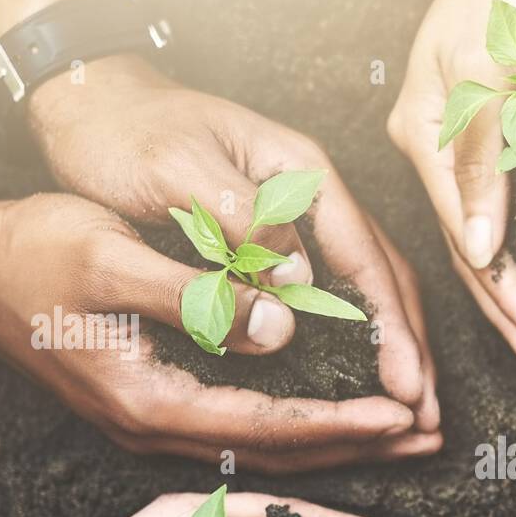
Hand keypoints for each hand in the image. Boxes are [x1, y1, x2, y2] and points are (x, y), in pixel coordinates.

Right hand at [0, 191, 435, 469]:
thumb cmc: (32, 255)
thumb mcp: (109, 260)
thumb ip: (194, 297)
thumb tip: (280, 326)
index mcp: (154, 402)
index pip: (274, 426)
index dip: (345, 423)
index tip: (406, 414)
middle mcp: (161, 428)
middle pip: (282, 454)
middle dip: (361, 446)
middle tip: (431, 436)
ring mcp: (158, 424)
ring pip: (268, 449)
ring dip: (340, 443)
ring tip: (403, 435)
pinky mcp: (157, 407)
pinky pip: (247, 432)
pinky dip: (302, 429)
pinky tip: (335, 419)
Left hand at [25, 55, 435, 437]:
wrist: (90, 102)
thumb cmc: (126, 132)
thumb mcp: (177, 170)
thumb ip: (241, 222)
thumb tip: (298, 285)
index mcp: (303, 172)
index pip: (364, 259)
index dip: (389, 328)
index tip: (405, 384)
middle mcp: (314, 196)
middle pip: (382, 277)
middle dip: (408, 348)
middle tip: (425, 415)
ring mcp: (299, 217)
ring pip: (364, 288)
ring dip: (389, 348)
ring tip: (408, 404)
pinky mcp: (274, 237)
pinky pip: (331, 292)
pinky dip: (352, 337)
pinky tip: (358, 372)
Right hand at [388, 0, 515, 390]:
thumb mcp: (494, 71)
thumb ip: (482, 163)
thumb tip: (480, 251)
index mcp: (428, 140)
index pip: (472, 247)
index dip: (512, 303)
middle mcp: (433, 152)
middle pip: (473, 261)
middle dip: (514, 321)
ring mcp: (450, 148)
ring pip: (484, 248)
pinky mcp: (478, 139)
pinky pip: (496, 220)